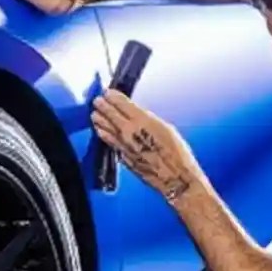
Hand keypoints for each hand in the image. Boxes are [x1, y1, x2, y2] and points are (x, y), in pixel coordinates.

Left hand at [91, 90, 209, 204]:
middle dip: (102, 105)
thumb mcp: (165, 128)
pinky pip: (109, 141)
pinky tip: (99, 130)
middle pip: (110, 114)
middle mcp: (129, 131)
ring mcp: (123, 144)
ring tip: (94, 113)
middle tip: (97, 100)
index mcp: (142, 120)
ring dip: (99, 119)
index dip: (112, 96)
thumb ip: (147, 120)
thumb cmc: (177, 154)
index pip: (121, 103)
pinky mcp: (122, 155)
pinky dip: (102, 134)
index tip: (108, 92)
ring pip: (105, 127)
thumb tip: (137, 115)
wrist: (175, 177)